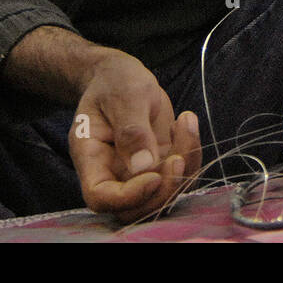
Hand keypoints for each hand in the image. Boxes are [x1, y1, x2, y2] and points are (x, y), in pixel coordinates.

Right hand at [68, 50, 202, 223]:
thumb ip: (132, 131)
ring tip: (186, 123)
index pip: (101, 197)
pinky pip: (179, 174)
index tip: (153, 174)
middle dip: (163, 190)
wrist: (120, 74)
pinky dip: (191, 153)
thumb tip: (143, 167)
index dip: (129, 196)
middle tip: (179, 156)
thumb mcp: (123, 96)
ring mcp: (136, 171)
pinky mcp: (159, 163)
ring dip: (184, 168)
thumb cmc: (114, 81)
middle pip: (135, 208)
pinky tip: (186, 121)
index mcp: (90, 156)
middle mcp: (111, 171)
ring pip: (163, 194)